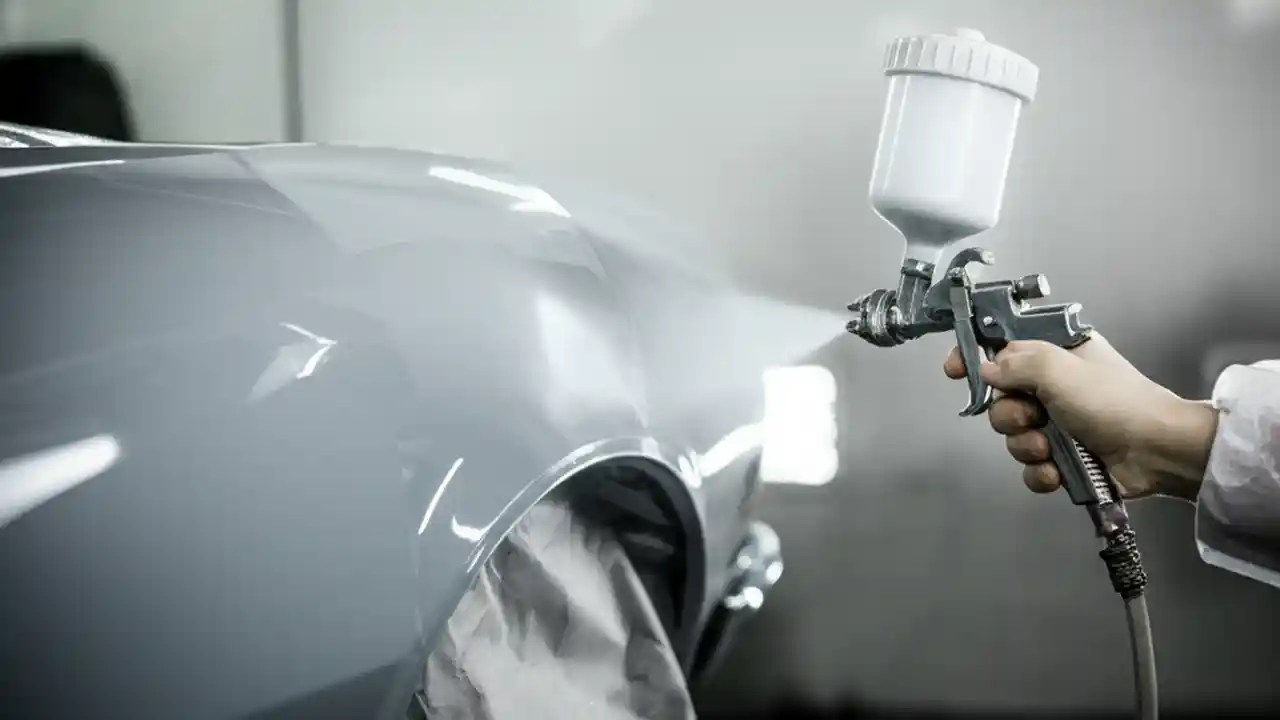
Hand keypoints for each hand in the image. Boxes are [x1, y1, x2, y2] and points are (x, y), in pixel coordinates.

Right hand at [943, 334, 1216, 500]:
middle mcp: (1052, 386)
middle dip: (1009, 414)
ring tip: (1050, 448)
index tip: (955, 370)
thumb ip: (1015, 363)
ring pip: (1011, 436)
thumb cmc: (1113, 400)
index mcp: (1054, 353)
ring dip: (1025, 445)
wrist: (1156, 450)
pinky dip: (1039, 472)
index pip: (1002, 346)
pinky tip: (1056, 470)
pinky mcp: (1063, 458)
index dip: (975, 356)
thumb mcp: (1060, 367)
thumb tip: (986, 370)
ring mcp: (1057, 424)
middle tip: (1032, 417)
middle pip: (999, 398)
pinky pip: (1029, 467)